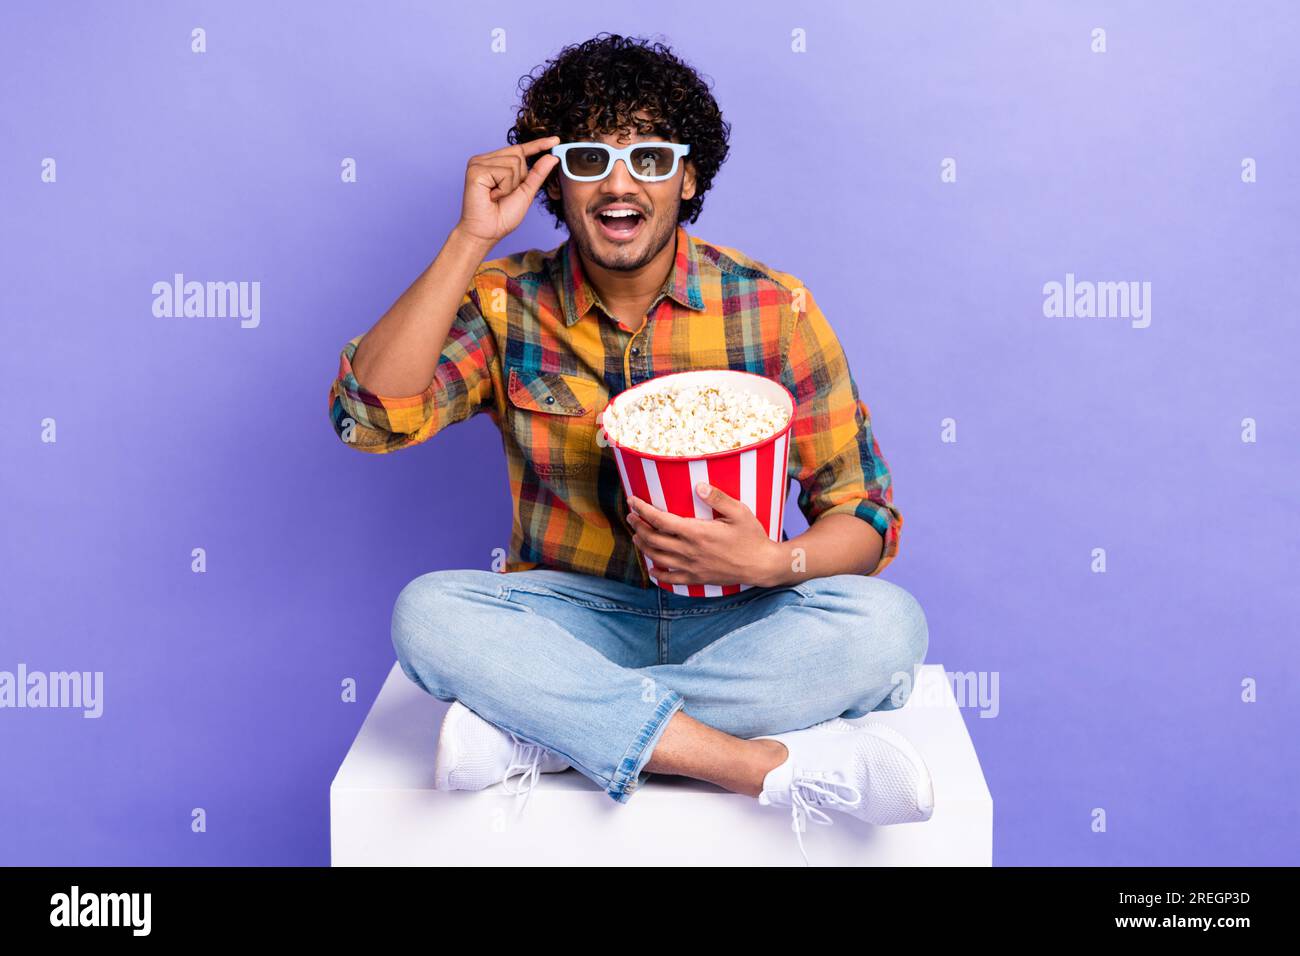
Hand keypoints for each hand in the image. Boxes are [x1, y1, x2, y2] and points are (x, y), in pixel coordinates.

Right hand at [457, 135, 560, 243]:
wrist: (486, 232)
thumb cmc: (502, 216)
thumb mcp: (526, 193)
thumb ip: (537, 174)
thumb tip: (551, 156)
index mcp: (496, 163)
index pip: (520, 149)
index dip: (538, 144)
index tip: (556, 139)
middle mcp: (486, 159)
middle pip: (518, 155)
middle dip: (519, 178)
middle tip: (503, 194)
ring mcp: (478, 163)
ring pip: (513, 163)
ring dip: (510, 185)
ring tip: (496, 196)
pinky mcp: (475, 169)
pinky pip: (504, 172)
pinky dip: (503, 188)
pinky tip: (491, 196)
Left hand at [627, 482, 779, 587]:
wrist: (761, 566)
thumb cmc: (752, 537)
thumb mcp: (739, 512)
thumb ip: (718, 498)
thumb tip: (698, 486)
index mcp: (697, 532)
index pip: (661, 520)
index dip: (643, 510)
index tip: (633, 501)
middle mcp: (690, 551)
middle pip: (653, 539)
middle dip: (637, 526)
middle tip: (630, 516)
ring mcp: (691, 567)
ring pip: (657, 558)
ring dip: (643, 545)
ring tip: (637, 535)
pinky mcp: (697, 579)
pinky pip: (671, 579)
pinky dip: (657, 573)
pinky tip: (652, 567)